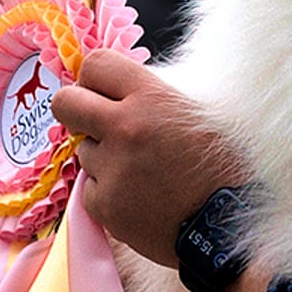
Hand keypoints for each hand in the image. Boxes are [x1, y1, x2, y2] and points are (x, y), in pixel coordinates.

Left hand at [52, 49, 242, 267]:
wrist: (226, 227)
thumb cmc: (223, 168)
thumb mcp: (201, 113)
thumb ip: (157, 96)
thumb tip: (123, 89)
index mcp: (152, 98)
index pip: (96, 64)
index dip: (95, 78)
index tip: (102, 92)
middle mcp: (125, 128)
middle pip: (65, 102)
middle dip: (76, 109)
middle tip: (95, 123)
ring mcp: (111, 169)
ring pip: (83, 150)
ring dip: (103, 156)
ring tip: (140, 171)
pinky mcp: (103, 205)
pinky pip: (90, 188)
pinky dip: (108, 191)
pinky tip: (139, 197)